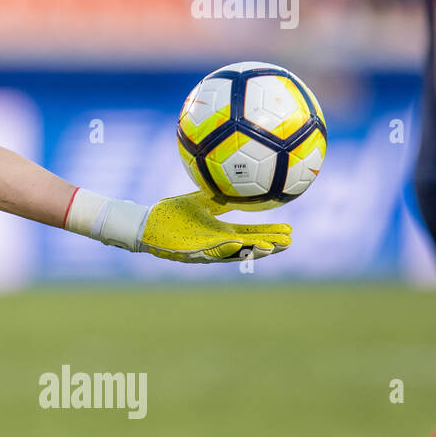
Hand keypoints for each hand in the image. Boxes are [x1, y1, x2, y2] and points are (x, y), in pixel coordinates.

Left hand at [138, 191, 291, 262]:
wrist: (145, 223)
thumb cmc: (170, 214)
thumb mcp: (199, 201)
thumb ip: (218, 197)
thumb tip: (239, 184)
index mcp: (219, 231)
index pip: (249, 234)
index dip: (268, 234)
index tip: (289, 232)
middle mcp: (215, 243)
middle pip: (247, 247)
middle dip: (268, 246)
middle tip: (289, 243)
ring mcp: (204, 249)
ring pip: (233, 252)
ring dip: (252, 250)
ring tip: (270, 247)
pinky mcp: (191, 252)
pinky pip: (210, 250)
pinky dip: (225, 247)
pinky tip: (239, 242)